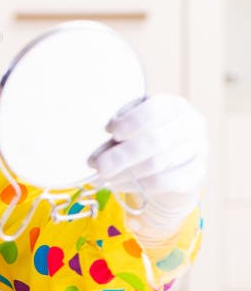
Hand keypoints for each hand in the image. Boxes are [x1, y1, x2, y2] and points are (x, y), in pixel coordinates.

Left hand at [87, 93, 207, 241]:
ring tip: (102, 176)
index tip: (109, 130)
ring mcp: (198, 150)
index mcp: (174, 105)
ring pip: (157, 164)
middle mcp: (192, 125)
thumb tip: (91, 146)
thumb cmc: (144, 134)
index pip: (156, 109)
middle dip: (121, 155)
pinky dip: (137, 185)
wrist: (172, 161)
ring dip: (125, 172)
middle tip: (97, 165)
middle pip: (155, 141)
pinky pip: (164, 182)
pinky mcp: (197, 174)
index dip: (131, 121)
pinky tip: (117, 184)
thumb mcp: (132, 124)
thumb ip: (117, 130)